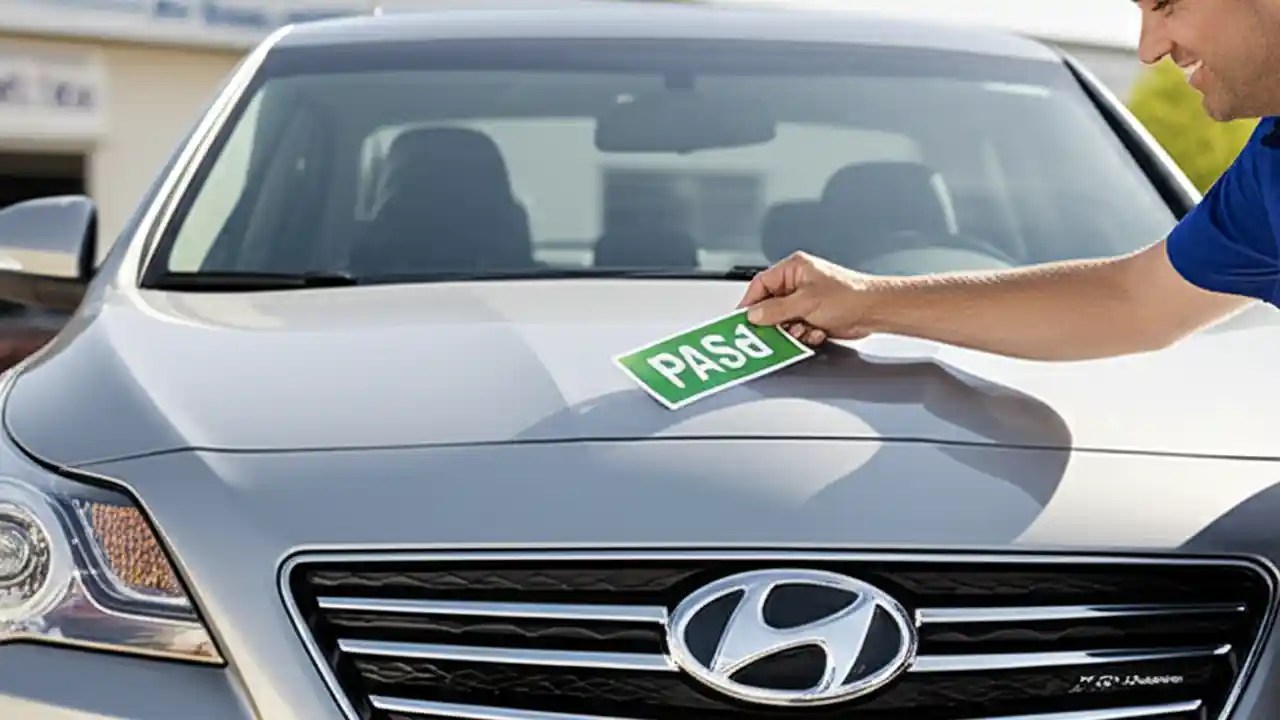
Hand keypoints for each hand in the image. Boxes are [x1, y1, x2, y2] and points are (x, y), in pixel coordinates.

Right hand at [736, 252, 876, 346]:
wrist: (875, 311)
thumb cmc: (850, 296)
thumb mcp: (806, 302)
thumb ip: (776, 310)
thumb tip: (754, 314)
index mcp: (794, 268)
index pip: (761, 284)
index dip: (750, 302)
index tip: (743, 318)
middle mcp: (799, 282)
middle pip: (771, 304)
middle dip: (773, 320)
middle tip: (770, 331)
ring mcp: (806, 299)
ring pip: (783, 319)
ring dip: (791, 329)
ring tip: (803, 329)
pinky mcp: (814, 315)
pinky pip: (797, 327)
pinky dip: (803, 334)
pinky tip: (816, 331)